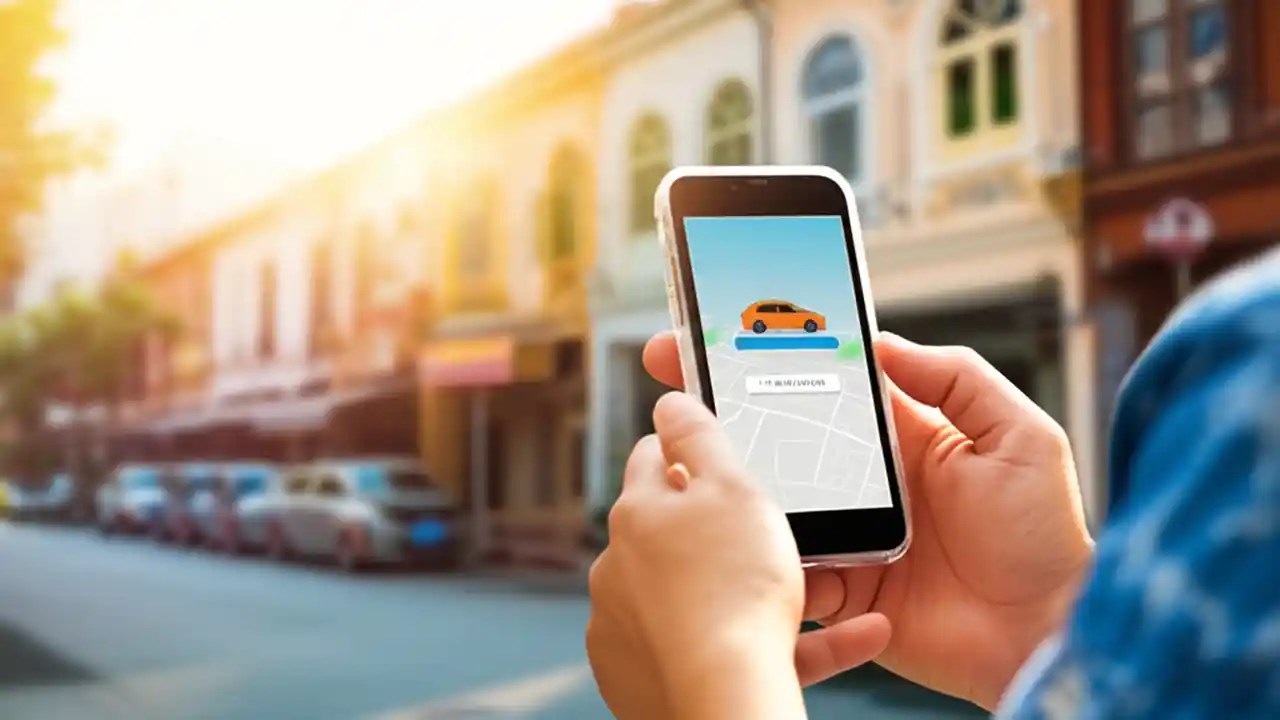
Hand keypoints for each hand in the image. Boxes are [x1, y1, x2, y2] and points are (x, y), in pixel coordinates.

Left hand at [586, 392, 890, 719]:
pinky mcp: (641, 676)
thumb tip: (668, 401)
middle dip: (718, 530)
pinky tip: (833, 641)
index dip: (691, 453)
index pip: (653, 459)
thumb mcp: (733, 489)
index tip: (725, 459)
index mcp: (637, 512)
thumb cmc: (736, 587)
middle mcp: (617, 567)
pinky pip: (708, 650)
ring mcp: (626, 625)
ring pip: (696, 595)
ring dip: (746, 591)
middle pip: (673, 531)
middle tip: (773, 533)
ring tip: (821, 595)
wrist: (726, 696)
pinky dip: (756, 644)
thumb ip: (701, 438)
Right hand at [641, 332, 1094, 709]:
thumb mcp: (1020, 435)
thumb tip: (882, 343)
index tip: (722, 330)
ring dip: (734, 480)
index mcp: (902, 438)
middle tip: (670, 372)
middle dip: (725, 406)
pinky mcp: (839, 591)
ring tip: (689, 453)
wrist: (1045, 632)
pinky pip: (787, 570)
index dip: (776, 358)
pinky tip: (733, 531)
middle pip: (782, 437)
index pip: (825, 387)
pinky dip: (762, 556)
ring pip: (772, 502)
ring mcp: (848, 536)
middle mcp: (866, 482)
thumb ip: (957, 379)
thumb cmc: (1044, 534)